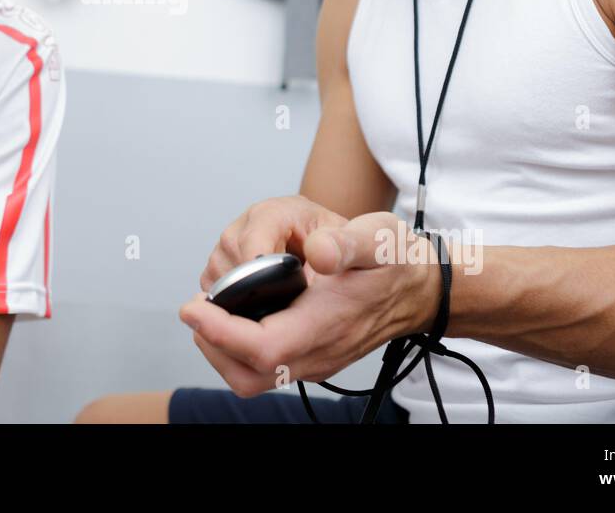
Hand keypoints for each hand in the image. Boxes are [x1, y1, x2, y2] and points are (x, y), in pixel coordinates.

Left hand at [181, 211, 441, 396]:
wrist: (421, 290)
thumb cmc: (396, 263)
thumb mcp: (378, 238)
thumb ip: (348, 241)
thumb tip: (316, 249)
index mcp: (328, 323)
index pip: (263, 348)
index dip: (221, 331)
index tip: (193, 306)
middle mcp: (318, 352)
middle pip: (247, 375)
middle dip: (212, 344)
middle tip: (197, 307)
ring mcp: (314, 360)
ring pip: (250, 376)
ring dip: (220, 346)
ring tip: (212, 306)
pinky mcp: (310, 358)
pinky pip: (262, 368)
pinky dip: (236, 346)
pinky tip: (234, 312)